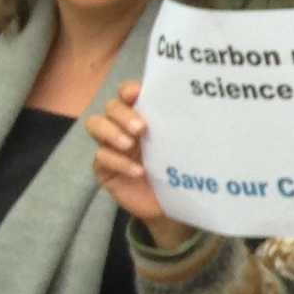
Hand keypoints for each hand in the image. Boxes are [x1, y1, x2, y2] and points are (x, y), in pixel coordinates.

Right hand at [84, 81, 191, 245]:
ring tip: (130, 144)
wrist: (173, 204)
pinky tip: (137, 171)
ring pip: (96, 125)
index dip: (129, 90)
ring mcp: (111, 145)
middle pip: (111, 107)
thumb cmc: (180, 169)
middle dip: (122, 114)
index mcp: (144, 115)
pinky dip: (119, 162)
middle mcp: (124, 126)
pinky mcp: (104, 167)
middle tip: (141, 128)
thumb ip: (180, 128)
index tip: (136, 93)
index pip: (128, 93)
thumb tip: (197, 108)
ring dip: (112, 132)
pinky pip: (101, 158)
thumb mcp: (183, 146)